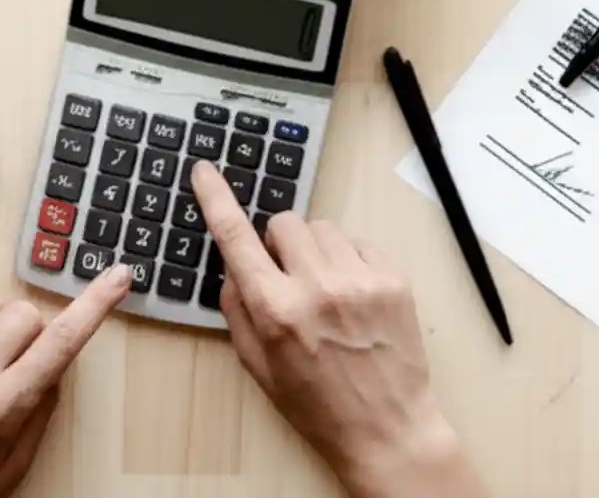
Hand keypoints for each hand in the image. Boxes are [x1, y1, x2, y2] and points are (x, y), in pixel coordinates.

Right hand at [192, 162, 486, 497]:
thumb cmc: (317, 405)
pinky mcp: (393, 279)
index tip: (205, 171)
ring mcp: (359, 280)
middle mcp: (317, 286)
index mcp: (275, 310)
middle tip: (286, 276)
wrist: (387, 427)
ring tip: (324, 290)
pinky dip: (349, 260)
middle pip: (284, 223)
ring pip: (323, 228)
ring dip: (315, 249)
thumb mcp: (259, 366)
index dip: (216, 198)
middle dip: (278, 244)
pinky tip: (352, 296)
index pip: (235, 237)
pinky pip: (359, 243)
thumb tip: (233, 268)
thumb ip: (237, 310)